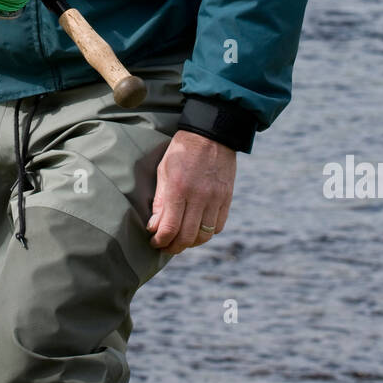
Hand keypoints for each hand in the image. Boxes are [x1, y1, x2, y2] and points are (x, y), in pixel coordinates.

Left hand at [147, 130, 236, 254]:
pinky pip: (218, 226)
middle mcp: (199, 196)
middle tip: (165, 246)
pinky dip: (207, 233)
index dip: (160, 241)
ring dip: (191, 243)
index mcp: (179, 188)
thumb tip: (155, 226)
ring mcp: (215, 198)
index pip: (170, 228)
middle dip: (173, 247)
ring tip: (181, 240)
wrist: (211, 134)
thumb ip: (160, 201)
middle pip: (187, 237)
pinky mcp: (227, 198)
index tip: (154, 241)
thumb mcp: (164, 171)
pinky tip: (197, 229)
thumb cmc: (182, 151)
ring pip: (204, 235)